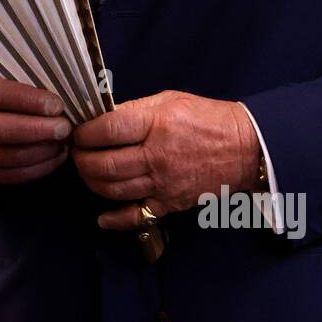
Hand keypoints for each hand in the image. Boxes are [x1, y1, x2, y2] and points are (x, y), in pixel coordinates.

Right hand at [0, 70, 71, 185]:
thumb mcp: (4, 81)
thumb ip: (26, 84)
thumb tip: (60, 94)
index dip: (29, 100)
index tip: (56, 105)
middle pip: (2, 130)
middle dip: (38, 130)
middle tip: (64, 128)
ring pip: (11, 156)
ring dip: (43, 151)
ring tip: (63, 142)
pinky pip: (15, 174)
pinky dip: (41, 167)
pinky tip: (56, 156)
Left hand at [70, 90, 260, 229]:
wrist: (246, 148)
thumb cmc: (206, 119)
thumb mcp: (169, 101)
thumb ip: (134, 110)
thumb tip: (101, 118)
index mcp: (156, 125)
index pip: (107, 131)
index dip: (84, 133)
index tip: (77, 131)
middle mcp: (157, 156)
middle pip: (104, 165)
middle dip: (80, 159)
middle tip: (75, 153)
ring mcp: (163, 184)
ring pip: (113, 190)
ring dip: (91, 182)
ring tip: (87, 171)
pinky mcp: (170, 203)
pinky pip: (136, 217)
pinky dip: (114, 220)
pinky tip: (102, 217)